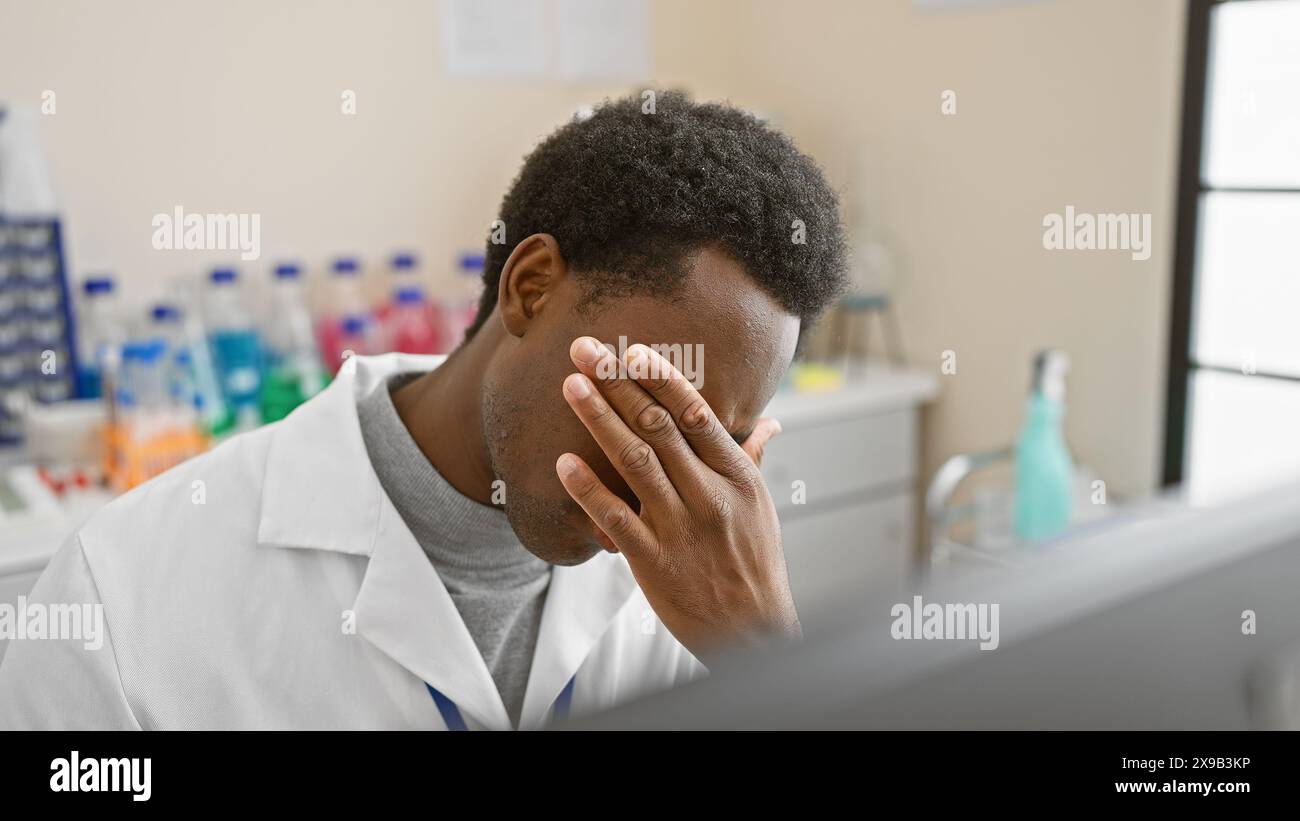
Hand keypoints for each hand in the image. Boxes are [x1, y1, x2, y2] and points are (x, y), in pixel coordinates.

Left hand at [555, 336, 800, 659]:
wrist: (752, 632)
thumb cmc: (755, 563)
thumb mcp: (761, 506)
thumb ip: (753, 458)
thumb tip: (770, 421)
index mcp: (737, 475)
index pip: (695, 413)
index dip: (660, 378)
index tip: (631, 349)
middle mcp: (709, 494)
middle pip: (657, 427)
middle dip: (618, 383)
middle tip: (584, 349)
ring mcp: (679, 527)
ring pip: (633, 461)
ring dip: (599, 420)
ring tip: (570, 386)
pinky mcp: (652, 560)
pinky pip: (614, 518)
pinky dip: (587, 489)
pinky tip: (563, 463)